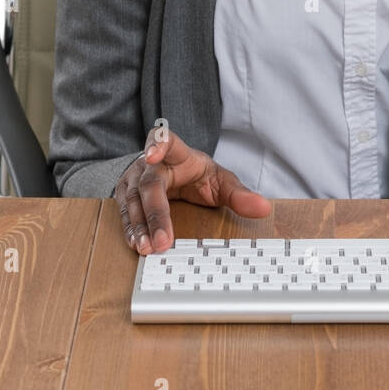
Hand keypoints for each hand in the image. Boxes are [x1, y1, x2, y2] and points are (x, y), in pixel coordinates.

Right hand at [114, 123, 272, 254]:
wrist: (174, 175)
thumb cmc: (197, 175)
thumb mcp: (220, 181)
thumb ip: (239, 194)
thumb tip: (263, 208)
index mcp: (177, 153)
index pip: (166, 141)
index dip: (158, 144)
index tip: (152, 154)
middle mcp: (150, 163)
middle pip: (150, 184)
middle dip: (156, 213)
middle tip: (162, 240)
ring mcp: (134, 178)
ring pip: (133, 201)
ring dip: (139, 226)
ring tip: (146, 248)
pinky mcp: (125, 194)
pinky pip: (125, 213)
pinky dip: (130, 230)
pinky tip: (136, 244)